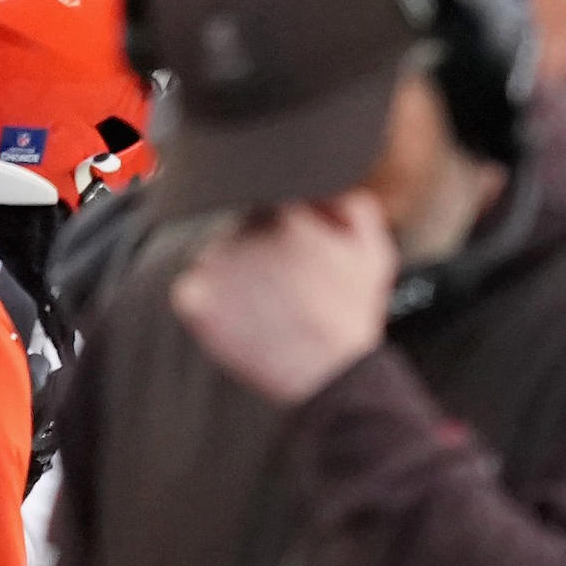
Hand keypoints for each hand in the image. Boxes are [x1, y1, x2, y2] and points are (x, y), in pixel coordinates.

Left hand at [169, 192, 396, 404]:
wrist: (330, 374)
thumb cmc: (352, 316)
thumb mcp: (374, 250)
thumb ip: (354, 206)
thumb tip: (329, 191)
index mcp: (285, 210)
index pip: (271, 204)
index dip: (284, 235)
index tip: (295, 259)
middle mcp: (245, 228)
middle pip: (240, 231)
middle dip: (258, 254)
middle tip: (282, 289)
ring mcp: (216, 263)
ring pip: (216, 260)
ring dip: (234, 279)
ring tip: (265, 309)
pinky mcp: (196, 298)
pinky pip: (192, 292)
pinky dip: (210, 305)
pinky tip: (241, 322)